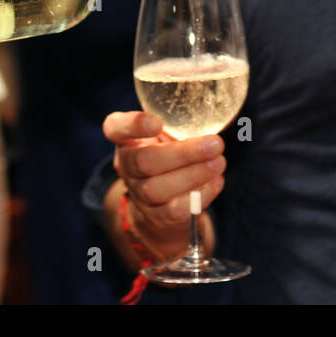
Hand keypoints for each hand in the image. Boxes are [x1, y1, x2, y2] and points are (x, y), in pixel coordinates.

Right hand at [103, 111, 224, 258]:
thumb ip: (179, 124)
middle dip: (183, 154)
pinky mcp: (157, 216)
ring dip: (194, 175)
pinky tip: (216, 181)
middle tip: (215, 144)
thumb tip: (213, 120)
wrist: (161, 201)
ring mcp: (139, 193)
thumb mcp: (165, 134)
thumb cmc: (167, 154)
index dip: (133, 125)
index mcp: (126, 139)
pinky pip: (175, 210)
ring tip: (219, 162)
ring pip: (158, 189)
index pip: (116, 128)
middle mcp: (127, 166)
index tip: (157, 123)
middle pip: (144, 161)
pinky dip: (200, 195)